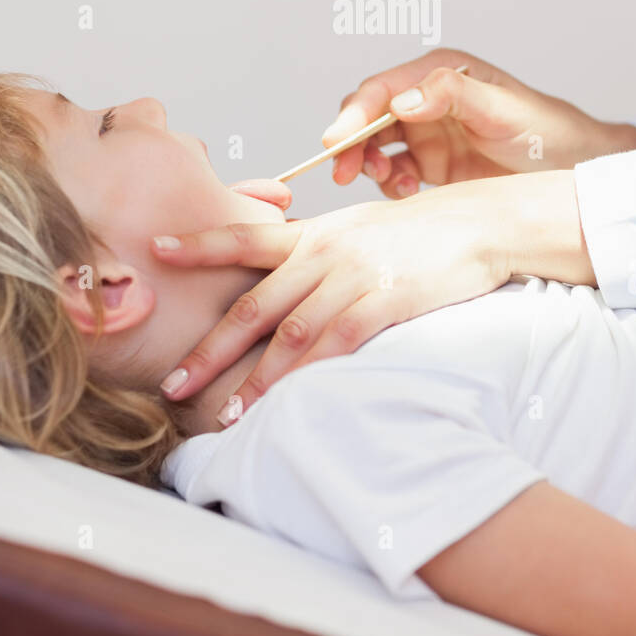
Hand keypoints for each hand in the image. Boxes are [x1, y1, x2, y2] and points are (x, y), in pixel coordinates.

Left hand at [153, 170, 592, 422]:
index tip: (156, 249)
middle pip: (255, 304)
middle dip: (210, 347)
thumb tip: (285, 279)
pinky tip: (292, 401)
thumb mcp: (362, 228)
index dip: (199, 243)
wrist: (480, 222)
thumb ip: (320, 251)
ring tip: (227, 413)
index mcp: (317, 232)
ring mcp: (355, 275)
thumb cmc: (422, 231)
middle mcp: (326, 252)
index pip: (246, 236)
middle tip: (172, 381)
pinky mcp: (387, 299)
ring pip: (291, 332)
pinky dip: (310, 374)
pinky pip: (338, 342)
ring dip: (255, 377)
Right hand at [322, 47, 635, 196]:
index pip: (382, 89)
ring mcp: (428, 135)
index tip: (337, 140)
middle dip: (351, 142)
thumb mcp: (502, 108)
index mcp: (441, 74)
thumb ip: (453, 94)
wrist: (574, 171)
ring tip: (389, 182)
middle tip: (344, 172)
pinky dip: (392, 184)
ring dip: (370, 165)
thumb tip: (403, 100)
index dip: (355, 113)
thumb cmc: (545, 130)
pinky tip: (409, 193)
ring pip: (376, 147)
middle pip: (369, 117)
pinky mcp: (432, 166)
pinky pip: (395, 173)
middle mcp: (427, 101)